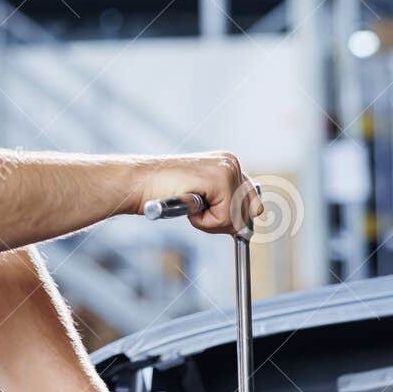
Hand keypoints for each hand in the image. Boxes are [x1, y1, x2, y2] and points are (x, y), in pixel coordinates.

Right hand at [132, 152, 262, 236]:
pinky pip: (223, 218)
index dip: (236, 215)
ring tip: (189, 203)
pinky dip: (203, 220)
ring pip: (236, 217)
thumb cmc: (162, 189)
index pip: (253, 200)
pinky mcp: (219, 180)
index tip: (217, 216)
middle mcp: (232, 163)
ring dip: (211, 220)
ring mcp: (227, 169)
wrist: (139, 181)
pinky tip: (187, 203)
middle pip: (250, 212)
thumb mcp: (201, 194)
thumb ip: (225, 203)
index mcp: (229, 163)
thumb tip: (246, 228)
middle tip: (197, 209)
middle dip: (223, 220)